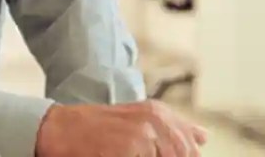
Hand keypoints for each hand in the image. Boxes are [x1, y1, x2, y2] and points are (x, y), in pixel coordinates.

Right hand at [35, 100, 209, 156]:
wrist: (61, 128)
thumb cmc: (98, 128)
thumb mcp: (139, 119)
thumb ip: (174, 127)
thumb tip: (203, 137)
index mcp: (159, 113)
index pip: (189, 149)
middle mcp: (154, 120)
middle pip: (181, 155)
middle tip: (139, 153)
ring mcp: (142, 134)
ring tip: (128, 152)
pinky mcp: (129, 147)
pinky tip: (120, 155)